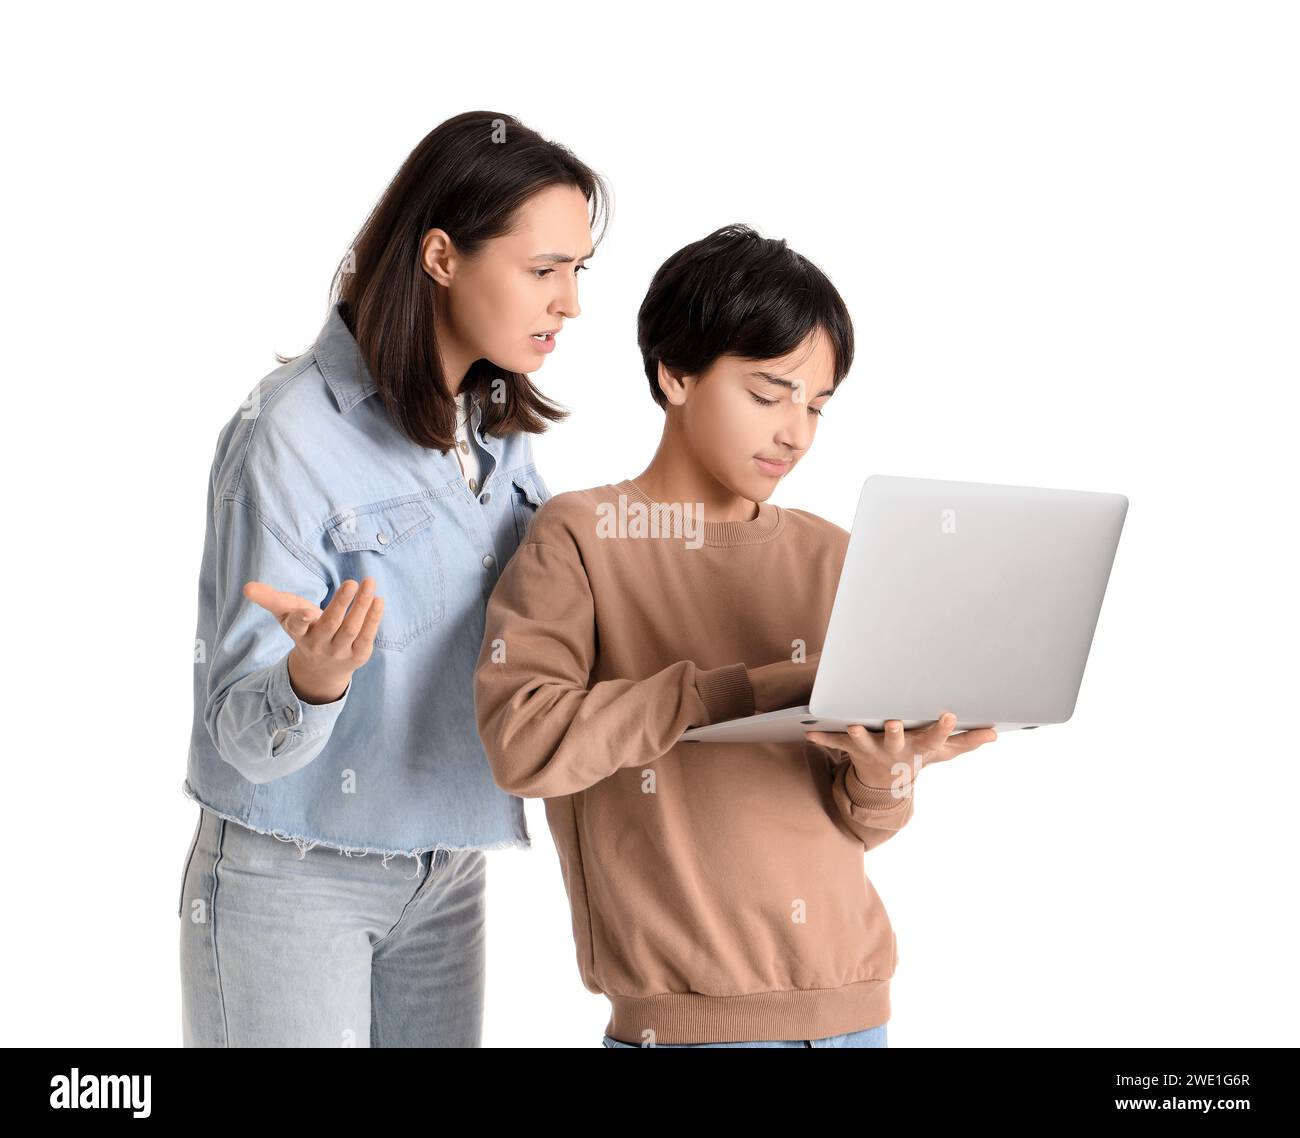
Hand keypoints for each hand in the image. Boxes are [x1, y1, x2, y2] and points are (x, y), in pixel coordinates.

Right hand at [242, 577, 383, 703]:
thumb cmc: (304, 629)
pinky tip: (378, 600)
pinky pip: (367, 636)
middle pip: (331, 624)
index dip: (302, 619)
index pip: (297, 627)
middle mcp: (319, 644)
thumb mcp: (286, 614)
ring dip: (362, 606)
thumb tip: (246, 587)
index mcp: (299, 633)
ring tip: (369, 583)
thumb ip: (270, 599)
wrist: (321, 668)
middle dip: (341, 604)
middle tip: (352, 582)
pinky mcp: (358, 655)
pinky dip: (374, 618)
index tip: (308, 611)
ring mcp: (340, 652)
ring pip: (352, 629)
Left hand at [804, 711, 997, 790]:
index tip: (949, 715)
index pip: (935, 738)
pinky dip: (822, 739)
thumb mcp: (943, 752)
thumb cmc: (916, 756)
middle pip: (896, 740)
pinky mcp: (852, 750)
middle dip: (894, 732)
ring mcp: (872, 751)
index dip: (943, 728)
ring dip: (856, 736)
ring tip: (851, 727)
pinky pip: (834, 745)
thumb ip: (967, 741)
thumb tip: (995, 734)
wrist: (885, 785)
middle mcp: (895, 750)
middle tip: (893, 721)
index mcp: (919, 747)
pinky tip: (808, 732)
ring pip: (863, 743)